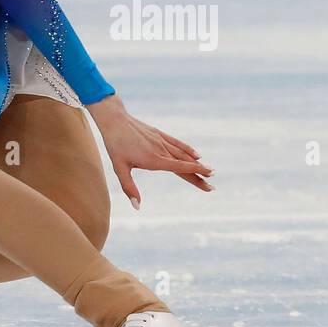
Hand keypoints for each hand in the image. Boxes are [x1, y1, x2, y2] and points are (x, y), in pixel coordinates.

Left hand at [86, 94, 212, 208]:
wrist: (115, 120)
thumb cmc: (115, 145)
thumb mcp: (119, 168)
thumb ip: (129, 188)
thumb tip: (137, 206)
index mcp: (154, 160)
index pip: (180, 168)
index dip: (195, 173)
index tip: (208, 179)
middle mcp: (161, 150)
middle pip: (185, 164)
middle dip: (199, 175)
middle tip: (212, 186)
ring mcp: (161, 141)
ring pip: (183, 154)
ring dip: (196, 164)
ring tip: (208, 171)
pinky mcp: (159, 134)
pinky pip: (177, 143)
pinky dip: (188, 149)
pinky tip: (196, 155)